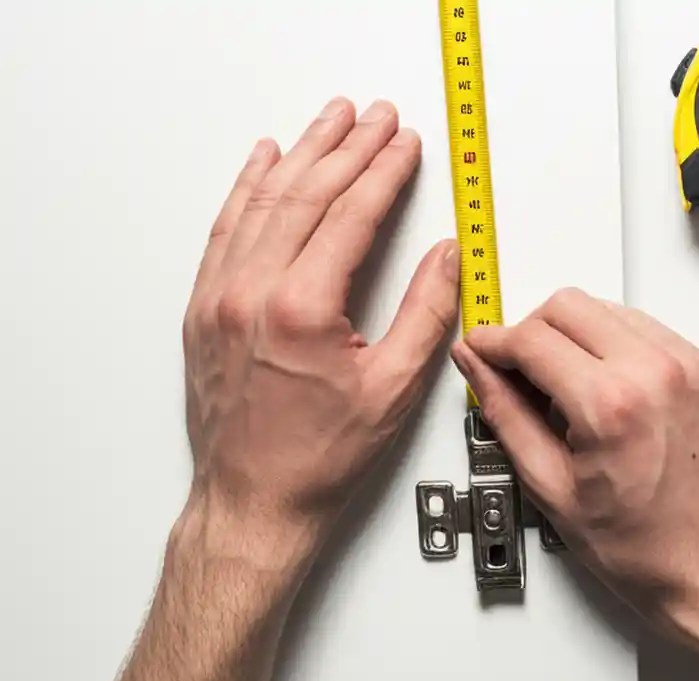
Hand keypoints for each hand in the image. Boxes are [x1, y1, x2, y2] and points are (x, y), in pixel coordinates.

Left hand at [182, 97, 458, 557]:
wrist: (254, 501)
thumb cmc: (319, 459)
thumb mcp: (394, 390)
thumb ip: (427, 313)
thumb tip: (448, 255)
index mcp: (301, 309)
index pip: (350, 216)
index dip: (384, 173)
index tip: (405, 144)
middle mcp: (252, 292)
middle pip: (306, 195)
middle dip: (348, 148)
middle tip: (376, 116)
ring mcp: (220, 297)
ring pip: (263, 202)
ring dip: (301, 153)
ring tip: (330, 119)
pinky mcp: (204, 309)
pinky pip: (226, 229)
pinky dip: (248, 188)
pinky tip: (264, 160)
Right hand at [450, 289, 698, 625]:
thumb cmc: (642, 545)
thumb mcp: (550, 485)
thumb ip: (506, 414)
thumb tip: (478, 368)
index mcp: (613, 404)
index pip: (533, 338)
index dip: (494, 342)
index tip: (481, 350)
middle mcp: (657, 373)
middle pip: (568, 305)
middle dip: (531, 331)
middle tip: (518, 371)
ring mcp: (688, 366)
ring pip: (606, 307)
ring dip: (573, 333)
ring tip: (564, 388)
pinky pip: (644, 327)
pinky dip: (613, 343)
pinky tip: (602, 385)